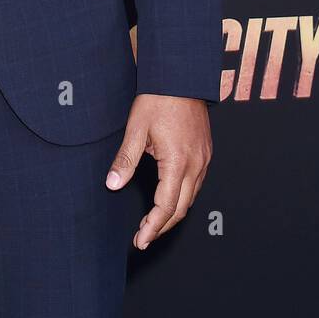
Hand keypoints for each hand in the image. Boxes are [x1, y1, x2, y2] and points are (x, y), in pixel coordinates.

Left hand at [105, 94, 211, 249]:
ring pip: (191, 198)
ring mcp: (204, 159)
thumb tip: (113, 185)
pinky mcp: (206, 153)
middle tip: (142, 238)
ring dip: (172, 214)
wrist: (181, 76)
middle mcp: (196, 165)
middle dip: (161, 227)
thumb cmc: (158, 99)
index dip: (152, 227)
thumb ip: (125, 160)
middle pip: (181, 209)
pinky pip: (196, 184)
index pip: (165, 206)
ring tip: (152, 223)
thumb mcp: (136, 129)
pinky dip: (182, 197)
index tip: (140, 240)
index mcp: (178, 162)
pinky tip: (169, 198)